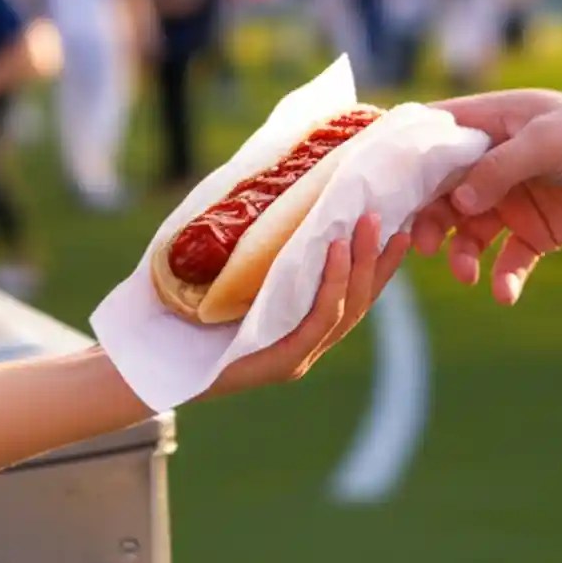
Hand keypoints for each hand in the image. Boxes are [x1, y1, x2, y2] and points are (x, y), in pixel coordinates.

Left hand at [208, 214, 411, 396]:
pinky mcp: (282, 363)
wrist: (161, 363)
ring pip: (345, 309)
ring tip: (365, 225)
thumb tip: (274, 198)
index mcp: (302, 331)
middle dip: (377, 259)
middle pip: (360, 302)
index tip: (401, 231)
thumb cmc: (190, 316)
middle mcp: (307, 346)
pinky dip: (333, 284)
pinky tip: (336, 251)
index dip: (381, 267)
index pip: (355, 298)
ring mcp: (298, 358)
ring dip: (360, 264)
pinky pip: (318, 319)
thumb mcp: (236, 281)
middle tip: (384, 216)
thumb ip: (261, 258)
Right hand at [413, 89, 561, 303]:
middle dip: (426, 220)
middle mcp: (489, 164)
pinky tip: (504, 294)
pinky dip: (502, 278)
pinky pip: (507, 261)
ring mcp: (509, 200)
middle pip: (438, 194)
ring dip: (459, 254)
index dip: (400, 160)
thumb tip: (458, 203)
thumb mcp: (546, 140)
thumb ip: (499, 168)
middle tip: (424, 245)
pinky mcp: (535, 232)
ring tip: (465, 273)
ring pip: (466, 232)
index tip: (375, 188)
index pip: (428, 138)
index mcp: (485, 126)